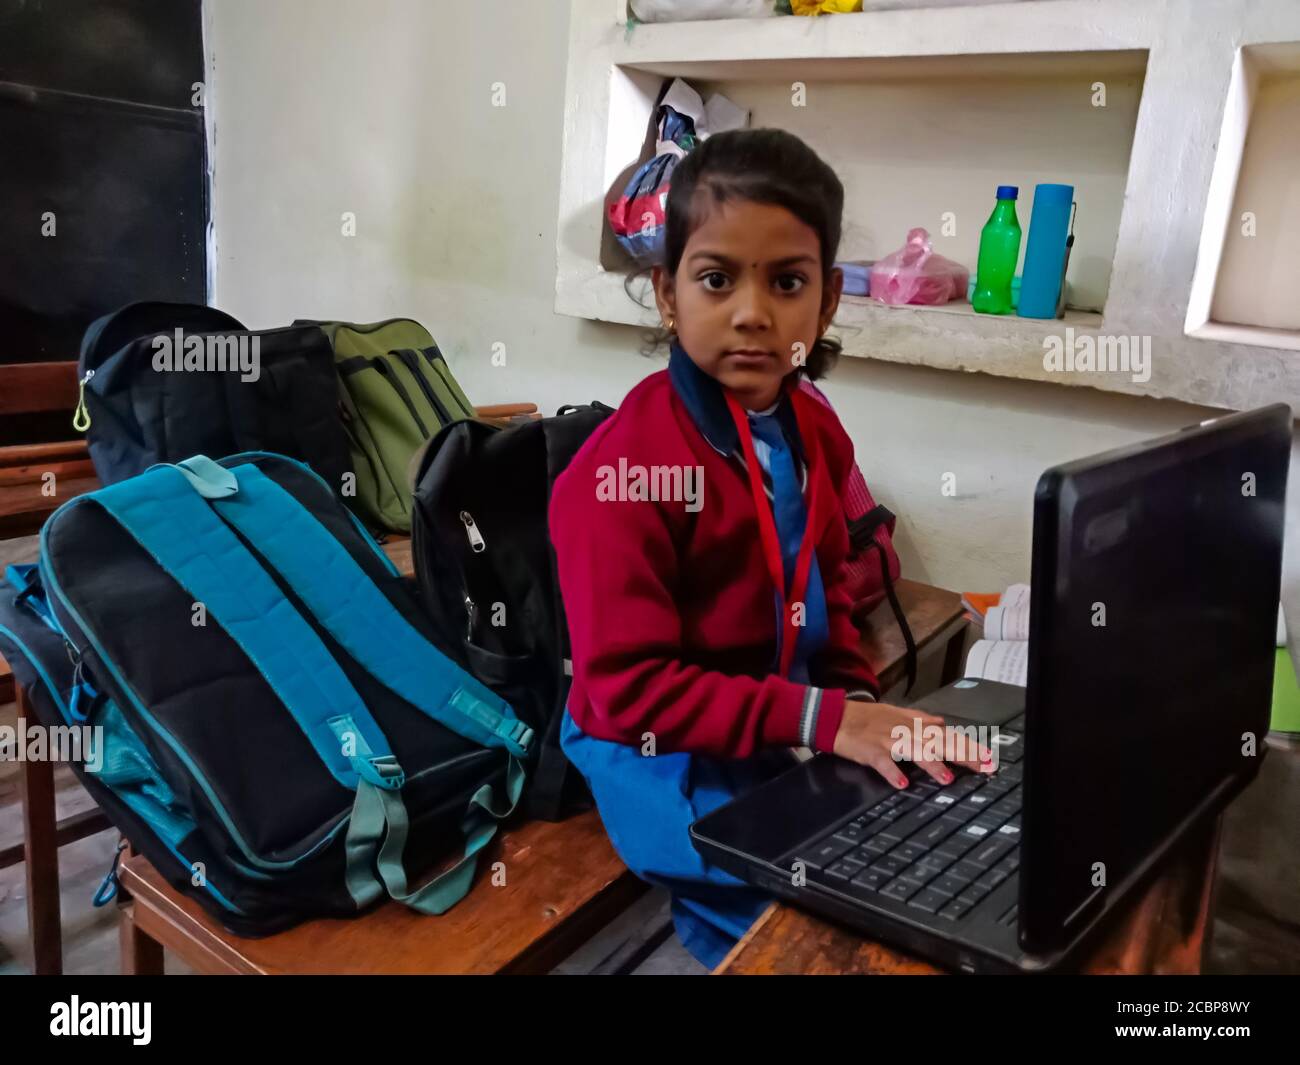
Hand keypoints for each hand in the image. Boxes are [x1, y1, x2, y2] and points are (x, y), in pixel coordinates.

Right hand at [832, 699, 995, 789]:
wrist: (835, 716)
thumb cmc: (866, 717)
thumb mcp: (896, 714)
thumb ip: (920, 719)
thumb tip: (941, 723)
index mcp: (912, 724)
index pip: (946, 734)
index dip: (968, 745)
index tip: (988, 757)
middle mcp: (905, 731)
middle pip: (938, 742)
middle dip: (961, 754)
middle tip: (983, 766)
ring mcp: (887, 741)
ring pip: (913, 751)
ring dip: (931, 764)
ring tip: (947, 778)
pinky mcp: (870, 751)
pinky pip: (883, 763)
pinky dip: (893, 773)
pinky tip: (903, 784)